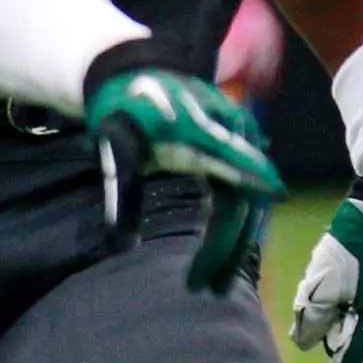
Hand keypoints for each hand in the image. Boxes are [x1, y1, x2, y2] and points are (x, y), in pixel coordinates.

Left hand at [84, 41, 285, 294]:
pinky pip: (240, 192)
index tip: (228, 271)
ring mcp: (238, 141)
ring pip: (244, 201)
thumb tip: (122, 249)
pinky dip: (231, 224)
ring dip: (232, 242)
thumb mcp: (118, 150)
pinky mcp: (234, 148)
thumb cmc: (125, 110)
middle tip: (210, 291)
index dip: (232, 235)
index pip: (235, 188)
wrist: (132, 71)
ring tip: (213, 282)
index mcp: (207, 134)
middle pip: (243, 204)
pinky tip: (218, 252)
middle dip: (227, 250)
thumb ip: (123, 197)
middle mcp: (234, 137)